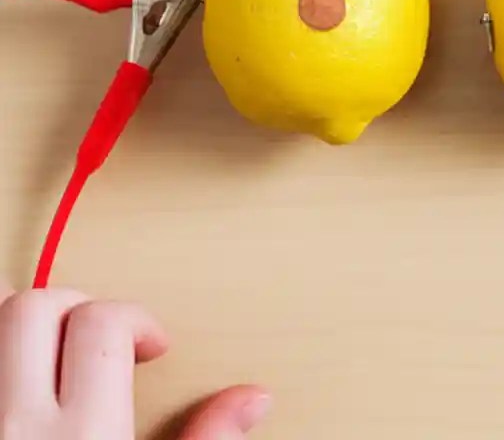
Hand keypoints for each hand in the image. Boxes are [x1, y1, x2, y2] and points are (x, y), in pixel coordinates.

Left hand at [0, 282, 268, 437]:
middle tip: (97, 332)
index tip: (149, 343)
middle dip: (73, 305)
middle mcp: (17, 423)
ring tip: (48, 341)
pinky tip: (14, 363)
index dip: (136, 319)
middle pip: (35, 308)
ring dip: (18, 317)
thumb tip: (251, 399)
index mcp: (85, 435)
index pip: (102, 324)